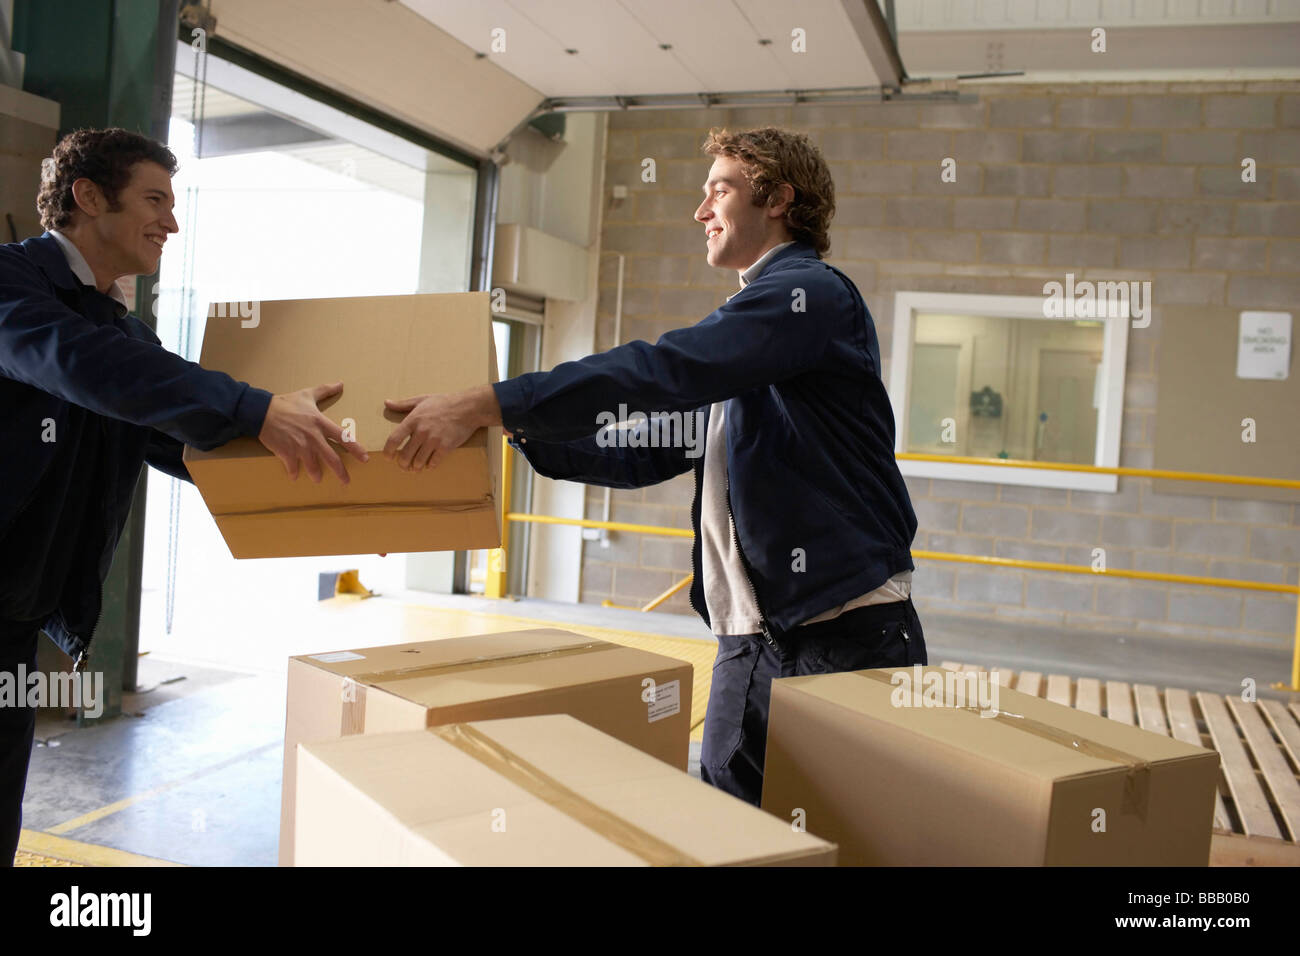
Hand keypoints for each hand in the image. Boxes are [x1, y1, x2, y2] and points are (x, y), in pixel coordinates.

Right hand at [258, 382, 368, 482]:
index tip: (364, 458)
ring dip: (316, 474)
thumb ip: (325, 390)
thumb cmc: (286, 403)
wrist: (262, 411)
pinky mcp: (286, 453)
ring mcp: (300, 446)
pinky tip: (294, 476)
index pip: (343, 438)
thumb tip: (340, 383)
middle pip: (332, 458)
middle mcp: (313, 437)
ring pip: (313, 466)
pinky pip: (293, 467)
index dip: (355, 449)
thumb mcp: (307, 394)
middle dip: (340, 472)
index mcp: (320, 423)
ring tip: (318, 479)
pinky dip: (294, 473)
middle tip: (346, 481)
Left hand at [382, 385, 499, 470]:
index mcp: (413, 420)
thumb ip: (403, 404)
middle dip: (402, 464)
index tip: (387, 457)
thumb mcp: (421, 399)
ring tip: (416, 468)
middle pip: (405, 455)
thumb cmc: (444, 402)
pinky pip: (433, 462)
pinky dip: (430, 466)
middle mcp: (422, 431)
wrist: (467, 407)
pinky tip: (429, 464)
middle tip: (403, 466)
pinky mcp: (446, 447)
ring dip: (416, 467)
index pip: (394, 439)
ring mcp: (434, 440)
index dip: (388, 451)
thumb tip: (387, 403)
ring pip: (418, 462)